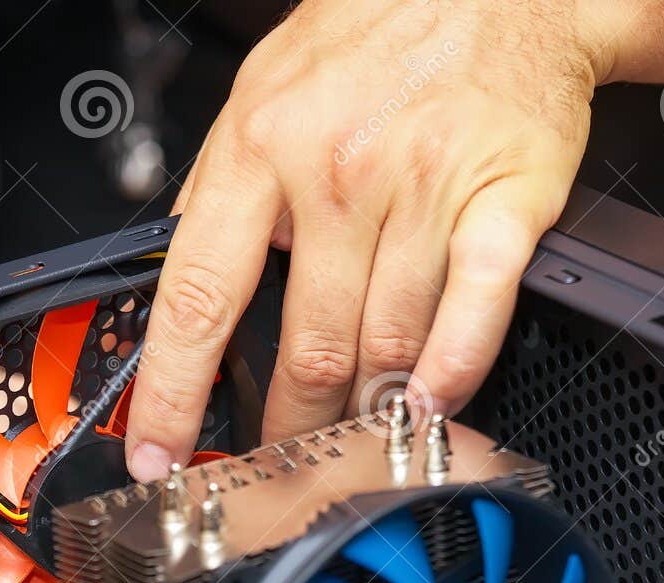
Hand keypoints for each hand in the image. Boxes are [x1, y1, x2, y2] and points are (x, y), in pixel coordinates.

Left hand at [124, 0, 620, 479]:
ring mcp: (425, 185)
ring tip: (359, 433)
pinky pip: (474, 309)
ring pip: (387, 343)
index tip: (157, 452)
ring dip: (370, 408)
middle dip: (290, 425)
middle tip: (284, 459)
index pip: (198, 297)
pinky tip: (433, 403)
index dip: (170, 391)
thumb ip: (219, 187)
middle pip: (304, 344)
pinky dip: (452, 372)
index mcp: (261, 145)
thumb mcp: (264, 90)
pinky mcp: (506, 196)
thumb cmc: (378, 34)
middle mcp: (338, 169)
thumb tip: (176, 280)